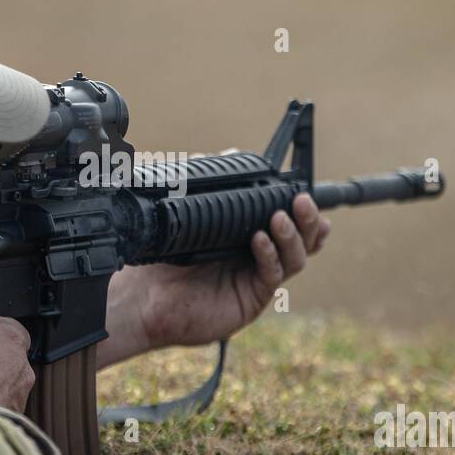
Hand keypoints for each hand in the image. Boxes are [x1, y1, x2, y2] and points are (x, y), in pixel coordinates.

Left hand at [100, 192, 330, 366]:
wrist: (146, 299)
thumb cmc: (163, 261)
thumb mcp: (186, 219)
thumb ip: (206, 189)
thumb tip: (222, 156)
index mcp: (249, 238)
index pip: (289, 224)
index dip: (304, 213)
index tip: (306, 193)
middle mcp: (259, 259)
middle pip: (302, 241)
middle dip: (308, 220)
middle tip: (303, 200)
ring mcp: (257, 279)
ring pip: (294, 258)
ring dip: (293, 235)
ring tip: (280, 217)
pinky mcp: (251, 298)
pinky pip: (271, 275)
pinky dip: (269, 255)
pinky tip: (259, 240)